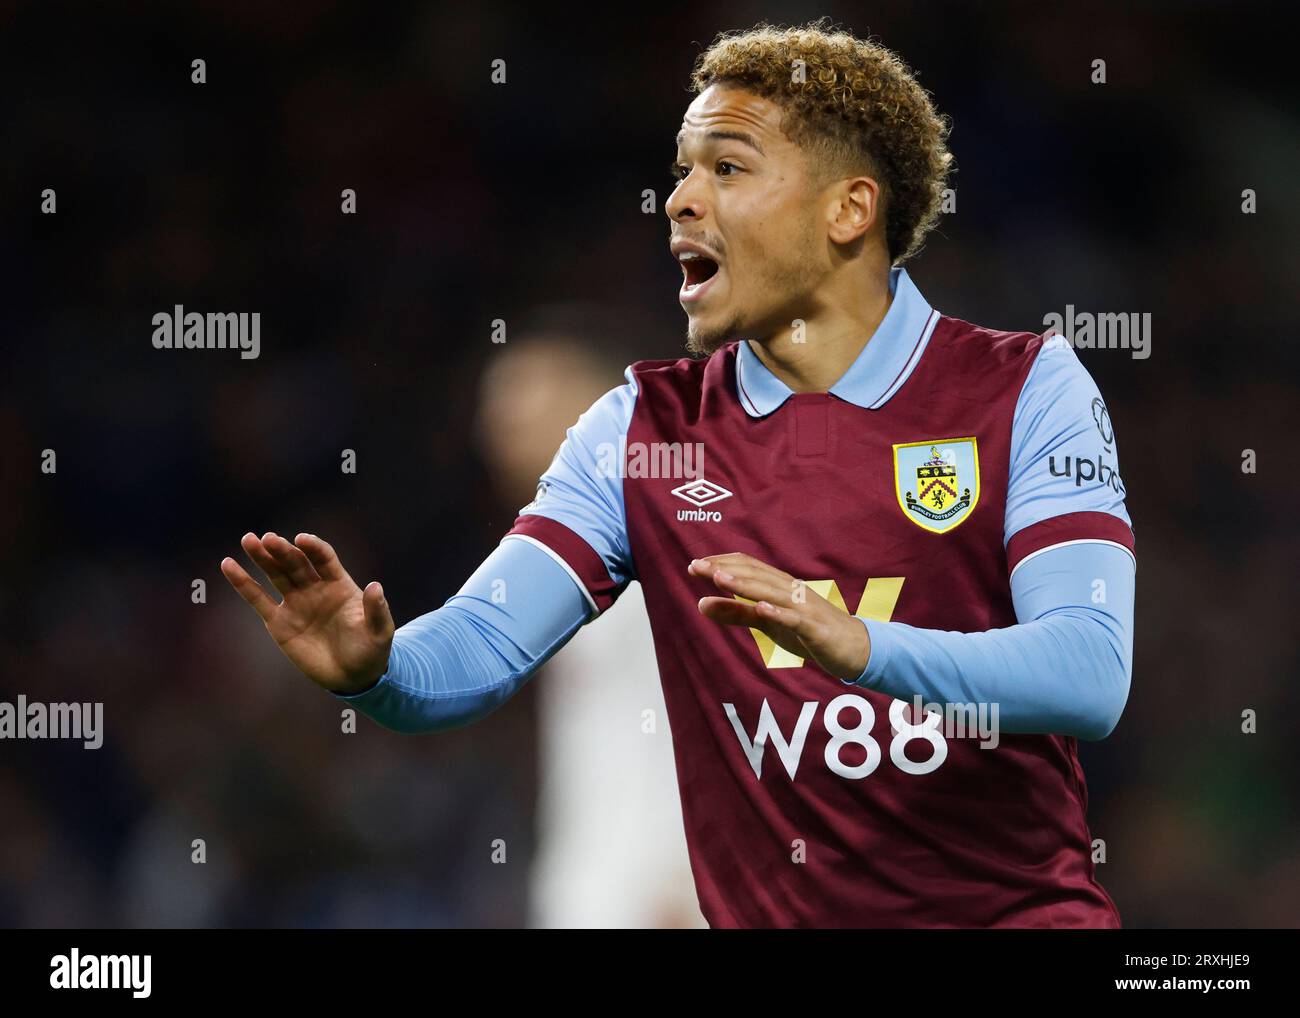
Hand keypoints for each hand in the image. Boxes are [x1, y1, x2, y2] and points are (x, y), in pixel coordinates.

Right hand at [220, 532, 394, 694]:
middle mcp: (315, 588)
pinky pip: (257, 599)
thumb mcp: (380, 631)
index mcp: (339, 584)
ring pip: (275, 574)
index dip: (313, 547)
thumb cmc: (371, 650)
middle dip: (282, 550)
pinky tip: (228, 564)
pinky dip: (243, 583)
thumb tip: (376, 586)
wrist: (353, 677)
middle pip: (296, 563)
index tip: (301, 539)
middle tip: (267, 538)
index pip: (324, 559)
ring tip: (248, 540)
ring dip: (261, 557)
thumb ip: (377, 609)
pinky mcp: (278, 622)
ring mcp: (295, 603)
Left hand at [688, 553, 869, 679]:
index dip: (721, 563)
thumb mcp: (767, 622)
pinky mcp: (815, 629)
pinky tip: (761, 608)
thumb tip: (701, 604)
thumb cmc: (808, 632)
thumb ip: (736, 613)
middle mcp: (791, 590)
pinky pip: (795, 618)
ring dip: (745, 584)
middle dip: (725, 568)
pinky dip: (778, 612)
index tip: (694, 565)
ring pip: (772, 592)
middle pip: (756, 574)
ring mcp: (804, 608)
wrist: (855, 648)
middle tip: (696, 566)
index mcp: (780, 585)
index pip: (748, 567)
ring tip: (720, 579)